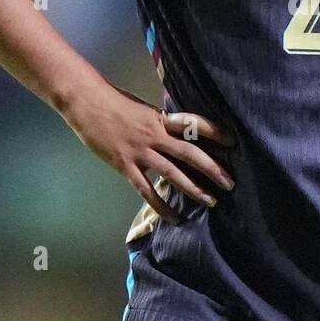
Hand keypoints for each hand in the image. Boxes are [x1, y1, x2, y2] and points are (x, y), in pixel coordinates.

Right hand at [62, 78, 235, 221]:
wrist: (87, 103)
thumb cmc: (115, 103)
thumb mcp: (144, 109)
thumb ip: (162, 123)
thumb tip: (179, 134)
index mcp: (162, 118)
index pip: (194, 124)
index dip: (214, 131)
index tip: (232, 141)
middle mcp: (155, 135)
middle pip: (189, 153)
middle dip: (212, 168)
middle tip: (230, 182)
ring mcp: (140, 152)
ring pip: (172, 173)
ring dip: (193, 188)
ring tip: (211, 201)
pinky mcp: (125, 165)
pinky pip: (147, 190)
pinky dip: (161, 205)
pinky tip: (174, 218)